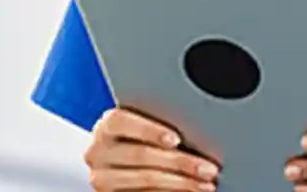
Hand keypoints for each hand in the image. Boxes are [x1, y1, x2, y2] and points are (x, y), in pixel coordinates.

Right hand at [85, 107, 220, 190]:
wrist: (118, 166)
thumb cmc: (143, 140)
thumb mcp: (144, 128)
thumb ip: (161, 124)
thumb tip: (197, 128)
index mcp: (106, 126)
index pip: (122, 121)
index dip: (149, 130)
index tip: (177, 139)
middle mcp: (97, 152)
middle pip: (140, 155)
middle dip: (180, 162)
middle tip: (209, 169)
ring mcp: (102, 179)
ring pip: (145, 180)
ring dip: (181, 183)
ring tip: (206, 185)